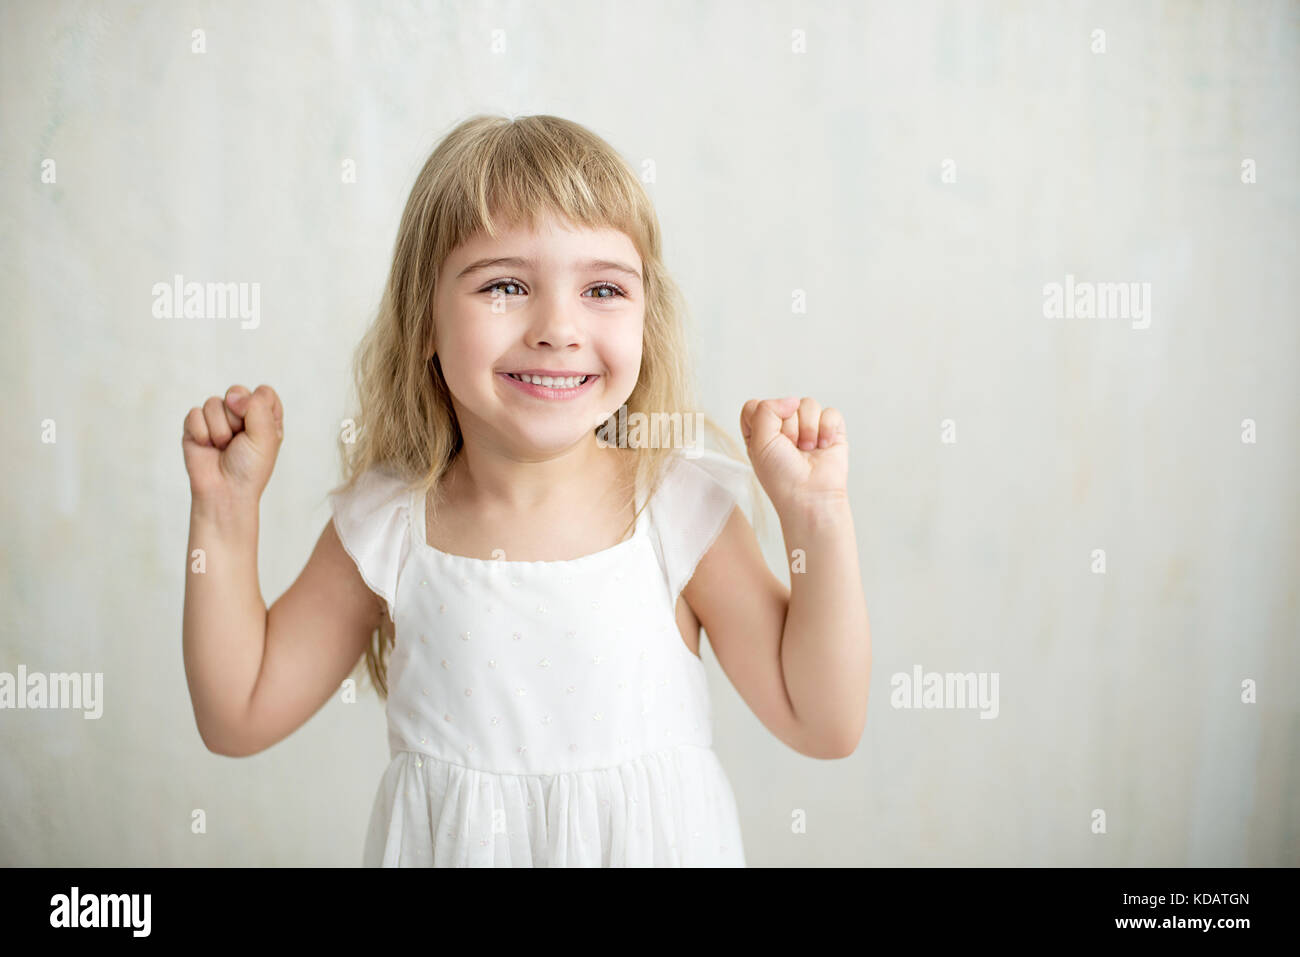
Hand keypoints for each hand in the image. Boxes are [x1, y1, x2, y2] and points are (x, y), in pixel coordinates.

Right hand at [182, 384, 283, 502]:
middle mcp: (241, 414)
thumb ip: (258, 408)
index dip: (257, 406)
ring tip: (223, 447)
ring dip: (219, 430)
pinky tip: (207, 446)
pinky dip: (202, 432)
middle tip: (238, 440)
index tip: (256, 428)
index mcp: (264, 416)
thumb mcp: (266, 437)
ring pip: (213, 403)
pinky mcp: (195, 425)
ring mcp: (216, 418)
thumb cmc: (250, 468)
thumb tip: (233, 396)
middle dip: (236, 418)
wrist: (224, 490)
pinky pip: (194, 413)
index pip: (262, 392)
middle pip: (236, 392)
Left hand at [740, 396, 847, 516]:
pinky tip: (824, 446)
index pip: (756, 405)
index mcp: (761, 431)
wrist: (810, 496)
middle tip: (791, 449)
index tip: (768, 440)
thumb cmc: (781, 476)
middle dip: (789, 427)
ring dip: (808, 429)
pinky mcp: (831, 431)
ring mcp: (809, 428)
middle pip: (785, 403)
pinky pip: (830, 412)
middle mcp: (785, 427)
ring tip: (808, 449)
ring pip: (808, 404)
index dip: (763, 418)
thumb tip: (792, 400)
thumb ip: (765, 410)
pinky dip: (827, 429)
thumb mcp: (758, 442)